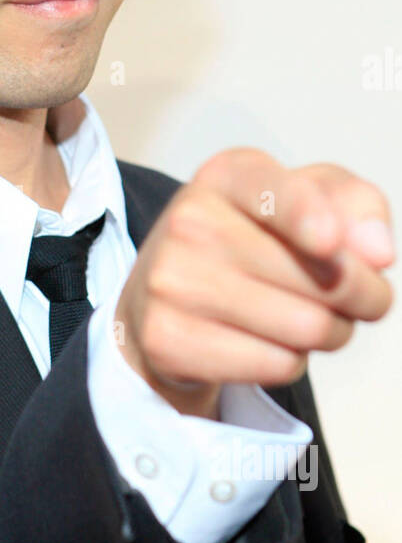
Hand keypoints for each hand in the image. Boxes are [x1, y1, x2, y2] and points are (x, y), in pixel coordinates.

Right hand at [114, 148, 394, 417]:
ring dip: (332, 332)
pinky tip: (266, 341)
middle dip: (363, 295)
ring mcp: (170, 283)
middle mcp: (189, 222)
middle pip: (324, 277)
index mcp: (227, 176)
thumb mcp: (306, 199)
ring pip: (306, 327)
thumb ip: (357, 206)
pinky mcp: (166, 341)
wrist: (165, 290)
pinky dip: (290, 360)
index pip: (273, 194)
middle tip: (357, 298)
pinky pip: (275, 365)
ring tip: (309, 318)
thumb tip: (378, 253)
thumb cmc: (252, 239)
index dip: (306, 217)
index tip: (329, 241)